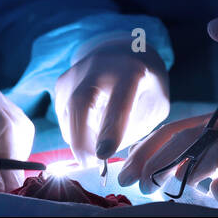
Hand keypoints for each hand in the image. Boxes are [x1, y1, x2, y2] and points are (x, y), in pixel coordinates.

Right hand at [54, 36, 169, 169]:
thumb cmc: (145, 87)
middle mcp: (100, 66)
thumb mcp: (155, 106)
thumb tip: (103, 154)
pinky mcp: (62, 82)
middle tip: (88, 163)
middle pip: (80, 103)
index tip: (103, 154)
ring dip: (79, 137)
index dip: (111, 130)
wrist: (126, 54)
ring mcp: (77, 72)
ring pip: (68, 114)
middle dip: (80, 139)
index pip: (119, 101)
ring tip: (99, 138)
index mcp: (131, 72)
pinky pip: (63, 116)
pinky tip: (92, 123)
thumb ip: (135, 129)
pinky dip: (75, 129)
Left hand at [118, 112, 217, 215]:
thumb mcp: (214, 164)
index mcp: (215, 122)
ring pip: (212, 151)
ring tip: (163, 189)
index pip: (172, 130)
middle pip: (186, 138)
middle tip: (137, 185)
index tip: (124, 172)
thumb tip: (140, 170)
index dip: (145, 150)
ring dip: (183, 171)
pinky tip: (212, 195)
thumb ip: (186, 160)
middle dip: (155, 161)